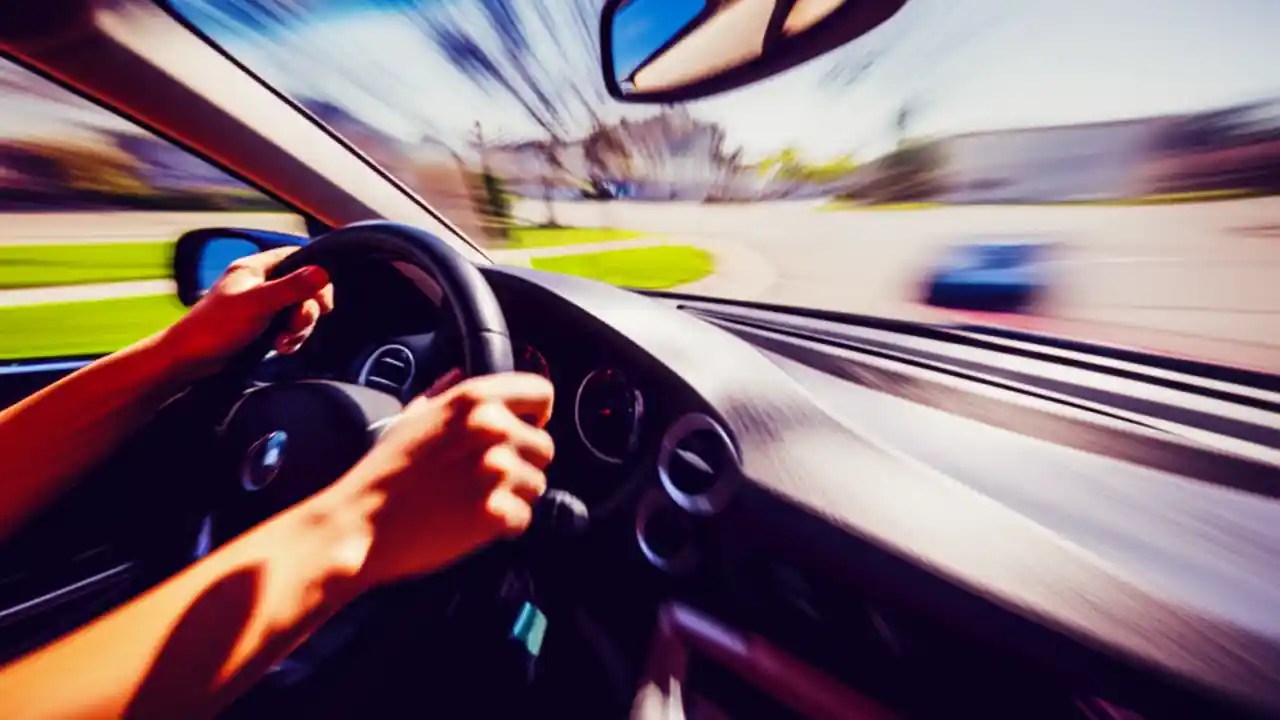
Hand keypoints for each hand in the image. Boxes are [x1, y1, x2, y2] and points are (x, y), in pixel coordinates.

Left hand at [163, 247, 333, 377]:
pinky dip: (291, 338)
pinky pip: (289, 328)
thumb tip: (323, 273)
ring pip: (299, 311)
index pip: (297, 257)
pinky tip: (281, 347)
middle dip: (307, 310)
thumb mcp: (258, 304)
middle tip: (298, 324)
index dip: (315, 274)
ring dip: (299, 328)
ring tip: (284, 342)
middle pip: (304, 289)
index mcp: (255, 268)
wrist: (189, 360)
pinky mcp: (261, 326)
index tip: (321, 298)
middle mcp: (260, 284)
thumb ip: (291, 287)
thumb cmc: (215, 327)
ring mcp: (261, 306)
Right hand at [319, 370, 555, 586]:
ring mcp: (497, 471)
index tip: (522, 429)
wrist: (360, 524)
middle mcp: (492, 428)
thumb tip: (458, 373)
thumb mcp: (412, 418)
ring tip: (471, 500)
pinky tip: (470, 523)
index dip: (535, 415)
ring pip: (537, 485)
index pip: (542, 394)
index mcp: (474, 399)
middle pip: (544, 446)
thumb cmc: (383, 473)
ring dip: (513, 496)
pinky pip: (523, 518)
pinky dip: (503, 526)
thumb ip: (444, 393)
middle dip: (522, 464)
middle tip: (483, 478)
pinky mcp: (497, 512)